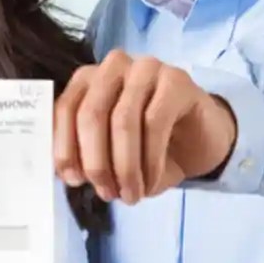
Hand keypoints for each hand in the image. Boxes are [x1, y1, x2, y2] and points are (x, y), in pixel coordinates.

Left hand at [53, 49, 236, 204]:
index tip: (73, 181)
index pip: (66, 109)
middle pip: (92, 114)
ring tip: (130, 196)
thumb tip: (66, 174)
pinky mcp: (176, 80)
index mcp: (88, 79)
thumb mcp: (109, 154)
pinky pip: (155, 123)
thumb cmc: (146, 147)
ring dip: (125, 167)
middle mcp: (113, 66)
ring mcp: (145, 68)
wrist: (198, 141)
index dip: (65, 147)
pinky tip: (150, 183)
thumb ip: (84, 156)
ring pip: (123, 121)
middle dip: (96, 161)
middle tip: (106, 193)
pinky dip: (150, 161)